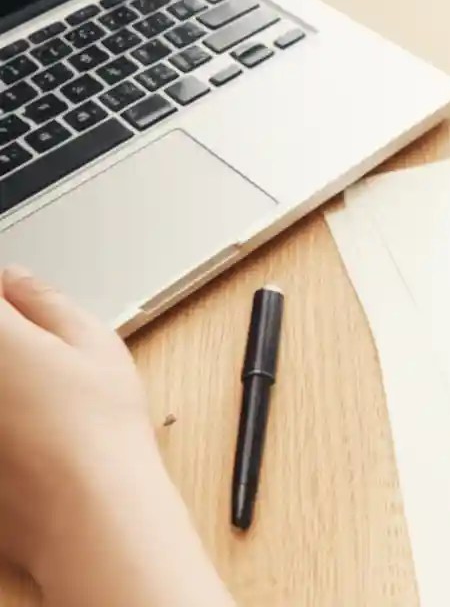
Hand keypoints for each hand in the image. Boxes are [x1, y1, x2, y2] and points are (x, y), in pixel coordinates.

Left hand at [0, 266, 233, 606]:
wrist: (86, 510)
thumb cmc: (100, 431)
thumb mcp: (95, 344)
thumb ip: (46, 301)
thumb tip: (14, 279)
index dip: (8, 301)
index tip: (20, 310)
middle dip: (11, 352)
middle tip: (36, 366)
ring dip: (11, 392)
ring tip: (36, 411)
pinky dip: (8, 431)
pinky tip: (26, 444)